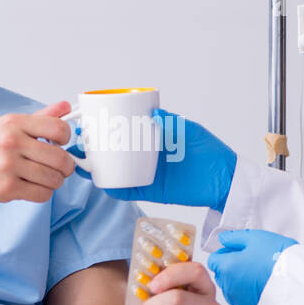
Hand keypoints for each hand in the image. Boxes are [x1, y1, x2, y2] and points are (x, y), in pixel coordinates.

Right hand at [0, 101, 75, 209]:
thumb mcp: (4, 127)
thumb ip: (38, 118)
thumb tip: (65, 107)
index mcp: (12, 123)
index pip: (58, 128)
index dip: (66, 138)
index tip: (62, 144)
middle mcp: (11, 141)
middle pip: (60, 157)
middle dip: (66, 167)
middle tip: (59, 168)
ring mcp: (8, 166)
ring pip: (54, 178)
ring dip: (54, 182)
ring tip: (42, 179)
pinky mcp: (7, 188)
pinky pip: (42, 194)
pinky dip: (42, 194)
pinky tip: (32, 188)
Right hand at [65, 108, 236, 211]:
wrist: (224, 181)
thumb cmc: (210, 152)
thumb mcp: (191, 132)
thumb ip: (173, 123)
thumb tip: (155, 114)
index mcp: (153, 137)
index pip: (125, 130)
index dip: (106, 127)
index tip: (89, 123)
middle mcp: (146, 154)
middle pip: (114, 150)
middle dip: (94, 147)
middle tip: (79, 144)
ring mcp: (146, 173)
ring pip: (116, 170)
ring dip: (98, 168)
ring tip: (82, 164)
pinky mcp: (151, 191)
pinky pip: (128, 190)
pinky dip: (114, 189)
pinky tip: (102, 184)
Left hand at [205, 229, 297, 304]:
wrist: (296, 285)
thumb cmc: (279, 261)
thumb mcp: (256, 238)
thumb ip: (234, 238)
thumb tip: (223, 240)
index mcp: (226, 267)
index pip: (213, 260)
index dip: (225, 253)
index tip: (237, 252)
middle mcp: (228, 287)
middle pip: (222, 275)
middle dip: (232, 268)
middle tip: (251, 262)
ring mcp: (237, 302)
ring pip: (232, 289)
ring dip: (240, 282)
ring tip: (260, 276)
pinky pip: (243, 302)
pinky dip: (249, 295)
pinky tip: (263, 288)